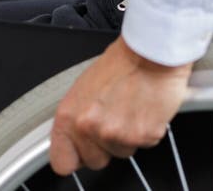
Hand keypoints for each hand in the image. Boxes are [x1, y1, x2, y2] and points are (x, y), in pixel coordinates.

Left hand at [50, 35, 192, 174]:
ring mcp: (117, 134)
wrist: (151, 51)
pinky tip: (144, 108)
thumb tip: (74, 134)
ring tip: (131, 107)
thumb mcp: (84, 86)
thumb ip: (77, 116)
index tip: (82, 149)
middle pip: (95, 161)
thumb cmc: (121, 62)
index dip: (75, 156)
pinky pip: (143, 144)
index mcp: (70, 116)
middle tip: (114, 117)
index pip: (62, 162)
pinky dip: (146, 129)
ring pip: (121, 153)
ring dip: (127, 136)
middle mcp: (90, 127)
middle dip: (104, 145)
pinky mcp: (143, 136)